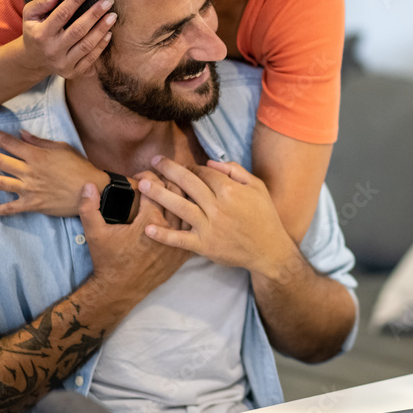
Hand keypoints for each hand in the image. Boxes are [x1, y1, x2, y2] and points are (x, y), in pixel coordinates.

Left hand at [0, 128, 108, 217]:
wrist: (92, 191)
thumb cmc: (80, 167)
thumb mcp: (63, 148)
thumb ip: (40, 142)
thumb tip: (22, 134)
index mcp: (36, 156)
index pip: (10, 143)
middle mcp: (29, 172)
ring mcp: (29, 189)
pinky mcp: (32, 204)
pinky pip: (9, 209)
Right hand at [21, 0, 115, 78]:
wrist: (34, 60)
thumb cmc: (35, 31)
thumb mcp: (30, 15)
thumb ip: (40, 3)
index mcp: (41, 35)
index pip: (61, 14)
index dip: (76, 0)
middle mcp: (52, 50)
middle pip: (78, 30)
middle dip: (95, 14)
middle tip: (108, 1)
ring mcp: (63, 63)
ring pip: (87, 45)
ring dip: (102, 29)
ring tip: (113, 16)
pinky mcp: (72, 72)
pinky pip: (91, 59)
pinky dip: (101, 46)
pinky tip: (109, 33)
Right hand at [78, 183, 190, 306]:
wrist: (119, 290)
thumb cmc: (107, 260)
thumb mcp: (94, 233)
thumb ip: (88, 207)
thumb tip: (88, 185)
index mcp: (148, 222)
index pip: (155, 187)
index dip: (147, 177)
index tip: (139, 177)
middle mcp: (168, 230)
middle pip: (176, 193)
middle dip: (166, 181)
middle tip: (157, 180)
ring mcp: (179, 242)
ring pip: (189, 208)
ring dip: (180, 196)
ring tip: (169, 191)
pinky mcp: (184, 253)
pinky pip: (194, 227)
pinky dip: (189, 216)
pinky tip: (181, 211)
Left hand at [137, 157, 295, 276]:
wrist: (269, 250)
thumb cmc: (264, 216)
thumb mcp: (256, 187)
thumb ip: (235, 171)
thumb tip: (209, 162)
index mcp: (230, 190)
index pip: (204, 173)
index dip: (190, 166)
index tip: (181, 166)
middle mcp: (218, 207)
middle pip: (188, 183)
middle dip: (169, 170)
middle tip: (154, 161)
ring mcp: (210, 227)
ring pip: (180, 207)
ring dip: (159, 195)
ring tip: (143, 185)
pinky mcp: (205, 246)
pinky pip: (180, 240)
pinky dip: (164, 236)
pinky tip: (148, 228)